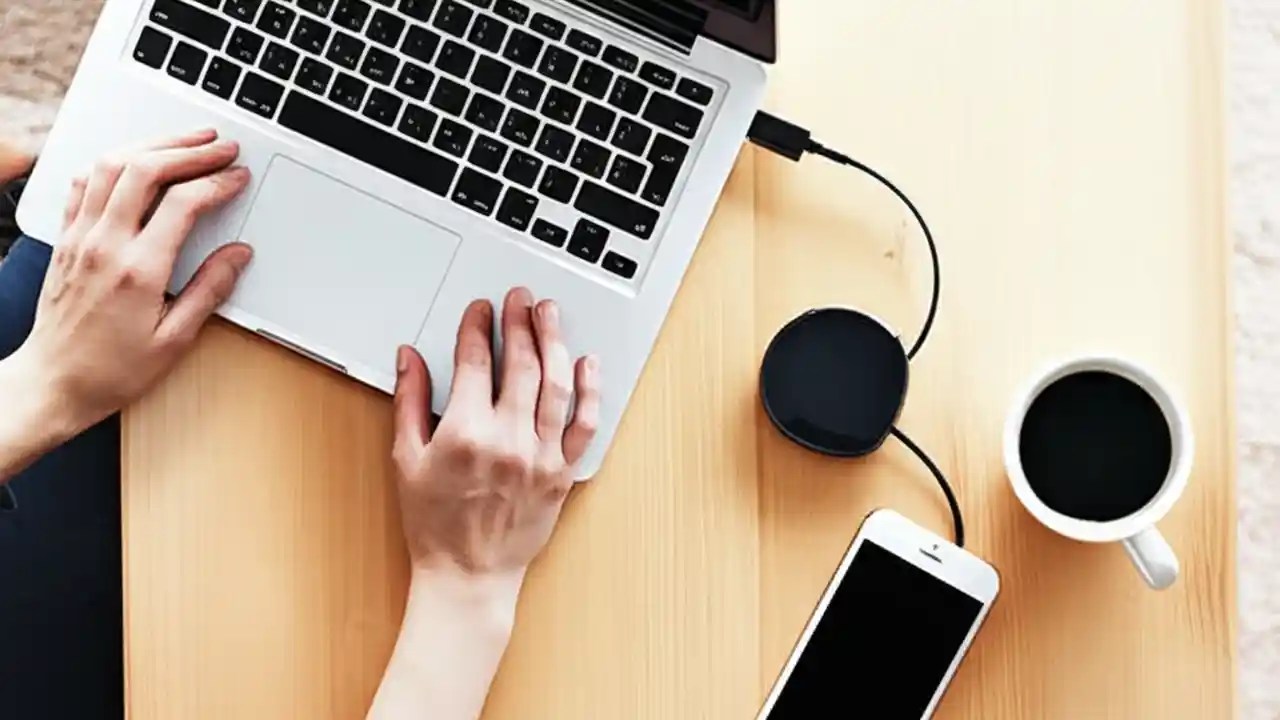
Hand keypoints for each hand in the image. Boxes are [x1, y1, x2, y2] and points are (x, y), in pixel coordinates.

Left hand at [12, 129, 251, 438]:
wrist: (53, 383)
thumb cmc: (111, 370)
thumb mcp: (175, 339)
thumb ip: (210, 290)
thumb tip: (237, 255)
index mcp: (138, 270)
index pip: (183, 203)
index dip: (217, 182)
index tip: (237, 177)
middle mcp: (104, 245)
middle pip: (145, 169)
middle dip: (188, 149)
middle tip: (219, 146)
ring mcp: (79, 238)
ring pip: (111, 166)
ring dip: (151, 145)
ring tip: (183, 141)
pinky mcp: (65, 240)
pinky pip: (84, 184)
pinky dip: (112, 163)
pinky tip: (133, 161)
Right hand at [391, 287, 600, 581]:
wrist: (468, 575)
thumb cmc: (434, 523)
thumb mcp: (407, 459)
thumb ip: (410, 402)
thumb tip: (409, 356)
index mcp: (464, 433)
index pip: (474, 362)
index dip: (476, 327)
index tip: (480, 308)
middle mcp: (506, 441)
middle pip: (519, 364)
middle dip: (519, 321)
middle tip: (520, 297)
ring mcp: (539, 457)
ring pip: (555, 384)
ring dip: (553, 342)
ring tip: (550, 314)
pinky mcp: (562, 474)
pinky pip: (584, 425)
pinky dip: (590, 391)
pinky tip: (588, 364)